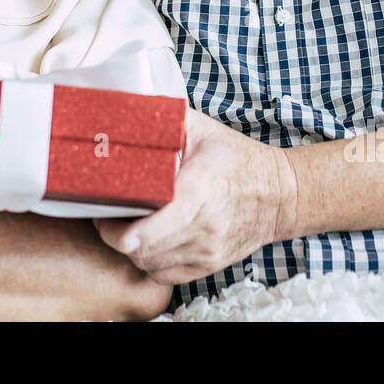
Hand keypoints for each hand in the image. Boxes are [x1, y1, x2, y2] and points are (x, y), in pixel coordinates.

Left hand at [94, 107, 297, 284]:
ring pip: (151, 264)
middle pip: (143, 249)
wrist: (281, 195)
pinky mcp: (209, 265)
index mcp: (199, 190)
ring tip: (124, 226)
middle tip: (105, 215)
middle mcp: (204, 227)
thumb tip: (129, 108)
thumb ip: (167, 118)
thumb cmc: (239, 159)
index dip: (119, 230)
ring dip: (131, 249)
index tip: (103, 214)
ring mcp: (207, 251)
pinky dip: (150, 262)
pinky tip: (147, 242)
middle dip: (115, 235)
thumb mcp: (204, 130)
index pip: (151, 229)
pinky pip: (165, 275)